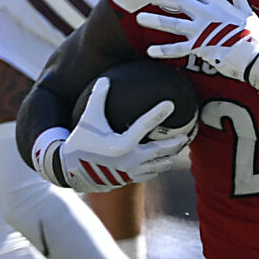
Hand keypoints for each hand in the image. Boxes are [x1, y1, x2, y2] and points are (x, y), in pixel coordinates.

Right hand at [34, 78, 188, 192]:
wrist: (70, 172)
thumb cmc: (80, 142)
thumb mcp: (87, 119)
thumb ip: (97, 98)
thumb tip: (106, 79)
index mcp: (121, 144)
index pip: (144, 126)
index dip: (158, 113)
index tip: (170, 103)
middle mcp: (129, 159)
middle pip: (160, 151)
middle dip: (175, 143)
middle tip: (187, 135)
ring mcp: (131, 172)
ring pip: (158, 166)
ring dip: (169, 157)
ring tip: (179, 149)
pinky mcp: (129, 179)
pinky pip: (150, 174)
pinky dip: (158, 167)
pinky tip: (163, 161)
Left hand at [141, 0, 258, 85]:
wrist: (255, 57)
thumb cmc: (255, 36)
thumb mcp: (248, 12)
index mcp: (219, 5)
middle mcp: (206, 15)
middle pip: (180, 2)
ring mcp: (200, 31)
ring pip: (172, 23)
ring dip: (154, 20)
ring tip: (140, 18)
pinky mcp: (198, 47)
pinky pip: (176, 49)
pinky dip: (163, 50)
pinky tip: (150, 51)